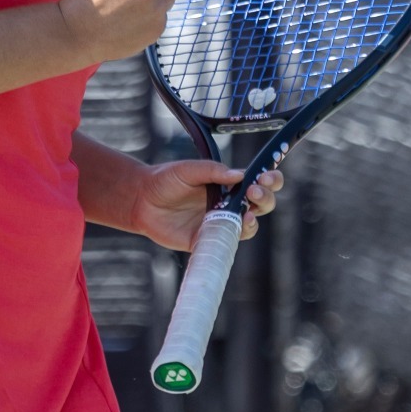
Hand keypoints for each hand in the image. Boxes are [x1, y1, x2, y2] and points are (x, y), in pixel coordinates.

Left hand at [128, 160, 285, 251]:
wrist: (140, 201)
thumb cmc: (165, 180)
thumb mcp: (187, 170)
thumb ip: (212, 171)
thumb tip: (239, 175)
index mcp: (229, 183)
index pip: (259, 180)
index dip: (270, 178)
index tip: (266, 176)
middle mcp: (229, 202)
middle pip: (262, 203)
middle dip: (266, 197)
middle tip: (255, 191)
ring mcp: (220, 221)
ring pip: (250, 224)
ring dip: (254, 219)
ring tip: (247, 213)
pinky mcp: (209, 239)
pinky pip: (229, 242)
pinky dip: (236, 237)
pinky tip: (234, 228)